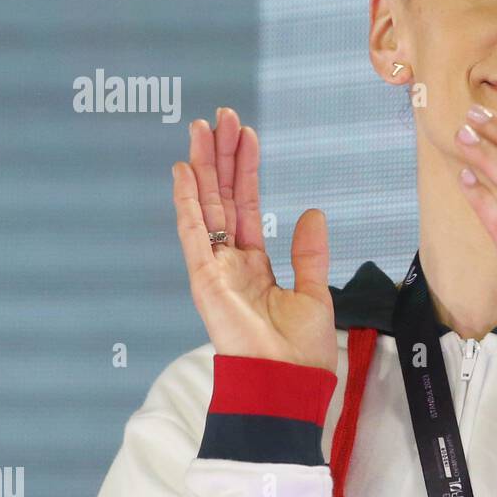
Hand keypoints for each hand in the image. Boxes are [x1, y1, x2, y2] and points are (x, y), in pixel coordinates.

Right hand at [172, 107, 336, 372]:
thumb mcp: (313, 292)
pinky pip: (194, 232)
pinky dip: (187, 201)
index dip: (246, 170)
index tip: (246, 135)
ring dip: (204, 166)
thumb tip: (312, 213)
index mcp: (255, 264)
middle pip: (223, 197)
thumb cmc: (300, 350)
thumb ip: (309, 253)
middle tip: (221, 116)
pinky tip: (184, 170)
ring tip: (202, 127)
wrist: (288, 380)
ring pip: (207, 205)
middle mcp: (231, 261)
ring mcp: (215, 268)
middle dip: (222, 156)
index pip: (247, 205)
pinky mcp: (204, 278)